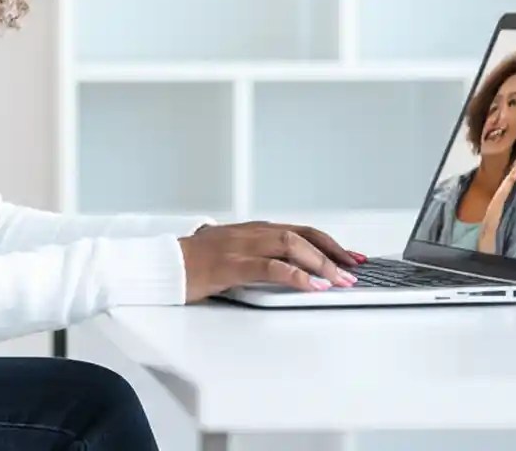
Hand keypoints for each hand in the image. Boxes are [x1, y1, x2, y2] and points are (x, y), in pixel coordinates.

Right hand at [178, 221, 367, 302]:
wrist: (163, 264)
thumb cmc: (189, 261)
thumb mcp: (225, 250)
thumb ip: (246, 250)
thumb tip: (265, 260)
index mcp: (251, 230)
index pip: (299, 230)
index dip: (327, 242)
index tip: (349, 256)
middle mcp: (251, 232)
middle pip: (301, 235)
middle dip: (332, 252)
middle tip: (352, 270)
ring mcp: (242, 246)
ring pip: (291, 245)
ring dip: (320, 263)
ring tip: (338, 281)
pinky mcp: (232, 264)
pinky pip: (271, 267)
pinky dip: (296, 275)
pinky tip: (311, 286)